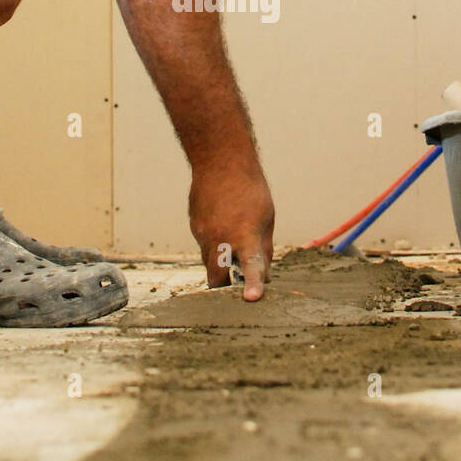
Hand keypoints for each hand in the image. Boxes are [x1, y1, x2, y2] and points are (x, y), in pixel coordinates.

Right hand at [189, 161, 274, 301]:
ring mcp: (203, 233)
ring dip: (219, 262)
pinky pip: (203, 244)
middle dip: (225, 285)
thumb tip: (264, 275)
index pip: (250, 267)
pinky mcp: (194, 226)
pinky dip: (212, 244)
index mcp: (244, 235)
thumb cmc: (250, 189)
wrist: (220, 161)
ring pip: (208, 261)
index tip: (252, 299)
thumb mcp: (266, 219)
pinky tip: (221, 224)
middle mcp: (221, 238)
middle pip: (217, 277)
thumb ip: (264, 249)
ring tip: (231, 243)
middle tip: (235, 283)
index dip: (251, 285)